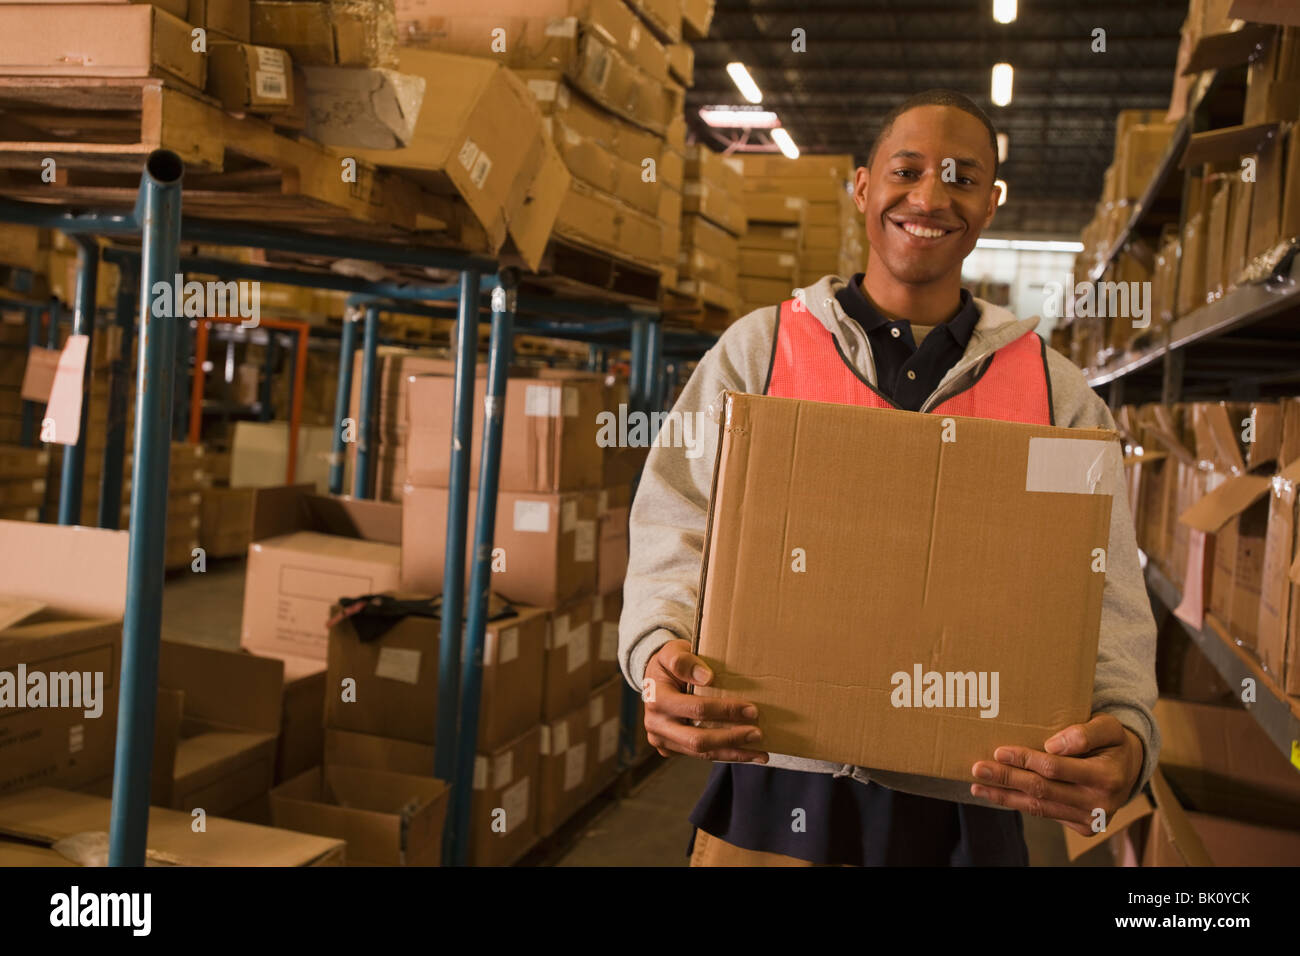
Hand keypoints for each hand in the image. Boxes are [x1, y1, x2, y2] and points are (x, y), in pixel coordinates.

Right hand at [642, 639, 767, 763]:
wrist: (654, 679)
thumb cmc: (668, 663)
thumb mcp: (672, 651)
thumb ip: (685, 661)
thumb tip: (707, 677)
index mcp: (657, 700)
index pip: (697, 709)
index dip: (725, 710)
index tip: (752, 710)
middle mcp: (656, 725)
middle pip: (698, 740)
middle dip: (731, 738)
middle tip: (758, 733)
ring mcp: (662, 740)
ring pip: (701, 754)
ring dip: (733, 754)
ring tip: (760, 753)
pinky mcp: (671, 750)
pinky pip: (700, 756)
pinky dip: (725, 755)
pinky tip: (747, 753)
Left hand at [968, 713, 1143, 835]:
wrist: (1130, 768)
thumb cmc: (1113, 742)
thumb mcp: (1108, 727)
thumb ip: (1084, 733)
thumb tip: (1052, 745)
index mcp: (1106, 777)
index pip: (1055, 769)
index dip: (1025, 759)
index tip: (999, 751)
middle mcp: (1099, 803)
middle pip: (1041, 790)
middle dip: (1006, 779)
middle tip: (978, 769)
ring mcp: (1090, 819)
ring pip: (1039, 807)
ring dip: (1005, 796)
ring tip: (978, 785)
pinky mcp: (1082, 827)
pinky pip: (1045, 814)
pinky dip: (1019, 804)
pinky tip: (998, 795)